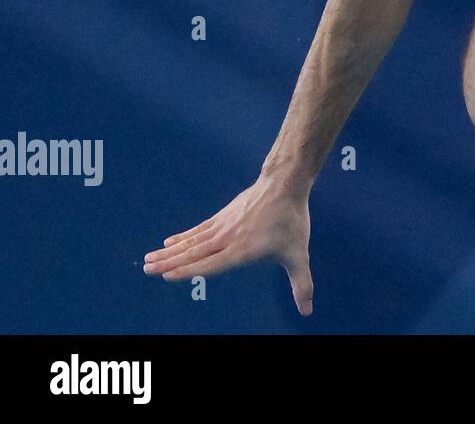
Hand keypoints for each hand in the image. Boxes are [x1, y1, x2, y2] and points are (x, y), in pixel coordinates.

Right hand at [144, 176, 314, 314]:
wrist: (284, 185)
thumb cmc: (291, 221)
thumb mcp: (298, 255)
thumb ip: (301, 284)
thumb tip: (307, 310)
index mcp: (242, 251)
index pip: (211, 264)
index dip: (189, 271)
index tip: (167, 276)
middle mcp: (227, 239)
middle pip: (193, 253)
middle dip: (169, 263)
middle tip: (146, 269)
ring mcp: (222, 226)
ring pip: (191, 241)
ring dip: (169, 251)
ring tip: (148, 259)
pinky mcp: (222, 215)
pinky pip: (198, 229)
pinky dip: (182, 236)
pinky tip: (169, 241)